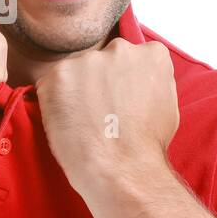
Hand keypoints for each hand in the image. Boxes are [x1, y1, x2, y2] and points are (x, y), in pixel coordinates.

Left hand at [34, 37, 178, 201]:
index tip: (119, 100)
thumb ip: (151, 82)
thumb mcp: (167, 104)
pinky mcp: (59, 74)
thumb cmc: (146, 145)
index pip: (133, 57)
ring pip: (74, 73)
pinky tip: (67, 124)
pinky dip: (53, 103)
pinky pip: (49, 85)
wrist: (122, 168)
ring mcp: (88, 60)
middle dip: (97, 82)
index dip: (123, 82)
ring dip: (74, 92)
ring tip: (83, 123)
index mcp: (151, 54)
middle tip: (99, 114)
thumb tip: (138, 81)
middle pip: (102, 61)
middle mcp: (120, 49)